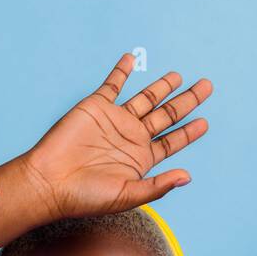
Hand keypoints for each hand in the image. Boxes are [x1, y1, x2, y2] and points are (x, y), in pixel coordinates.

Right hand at [19, 52, 212, 220]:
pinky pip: (112, 84)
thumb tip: (188, 176)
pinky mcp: (96, 107)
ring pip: (145, 98)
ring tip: (179, 76)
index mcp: (141, 158)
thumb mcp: (127, 196)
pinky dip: (121, 71)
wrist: (50, 182)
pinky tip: (131, 58)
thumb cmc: (86, 196)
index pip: (172, 141)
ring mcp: (115, 120)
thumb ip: (157, 186)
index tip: (205, 122)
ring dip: (162, 86)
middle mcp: (131, 137)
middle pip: (167, 115)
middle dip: (187, 101)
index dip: (189, 132)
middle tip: (206, 86)